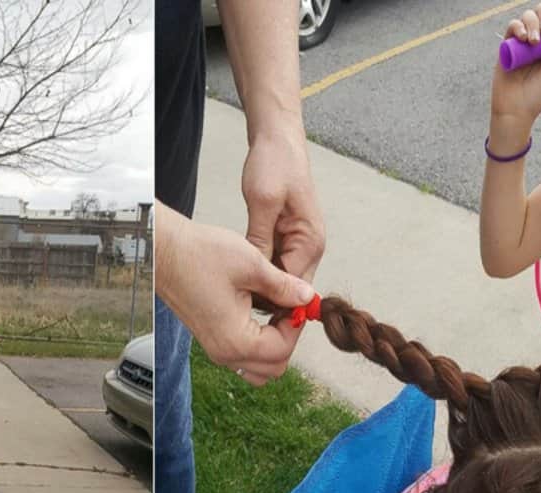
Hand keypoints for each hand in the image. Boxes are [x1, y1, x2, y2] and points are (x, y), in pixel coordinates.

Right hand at [157, 207, 316, 385]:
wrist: (163, 250)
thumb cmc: (198, 255)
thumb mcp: (253, 265)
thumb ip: (284, 287)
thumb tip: (306, 297)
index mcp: (235, 341)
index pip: (283, 350)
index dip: (296, 324)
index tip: (299, 301)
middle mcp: (224, 352)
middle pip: (273, 367)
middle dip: (287, 338)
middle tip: (288, 306)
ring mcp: (216, 348)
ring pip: (258, 367)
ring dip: (273, 344)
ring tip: (274, 311)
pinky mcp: (211, 339)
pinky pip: (243, 355)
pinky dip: (258, 342)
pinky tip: (258, 310)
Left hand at [242, 126, 325, 285]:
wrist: (278, 141)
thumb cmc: (274, 165)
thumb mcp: (262, 202)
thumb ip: (261, 240)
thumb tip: (258, 274)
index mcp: (310, 242)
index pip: (292, 287)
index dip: (268, 298)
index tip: (238, 303)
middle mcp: (310, 248)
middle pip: (288, 288)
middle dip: (264, 294)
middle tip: (230, 300)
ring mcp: (300, 244)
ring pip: (279, 278)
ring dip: (260, 283)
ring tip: (230, 288)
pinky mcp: (287, 238)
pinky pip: (274, 263)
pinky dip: (258, 269)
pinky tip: (236, 271)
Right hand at [490, 3, 540, 139]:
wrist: (514, 111)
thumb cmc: (536, 96)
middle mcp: (537, 42)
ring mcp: (521, 44)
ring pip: (526, 17)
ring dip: (532, 23)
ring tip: (532, 40)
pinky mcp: (506, 48)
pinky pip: (511, 28)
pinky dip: (517, 27)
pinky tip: (522, 38)